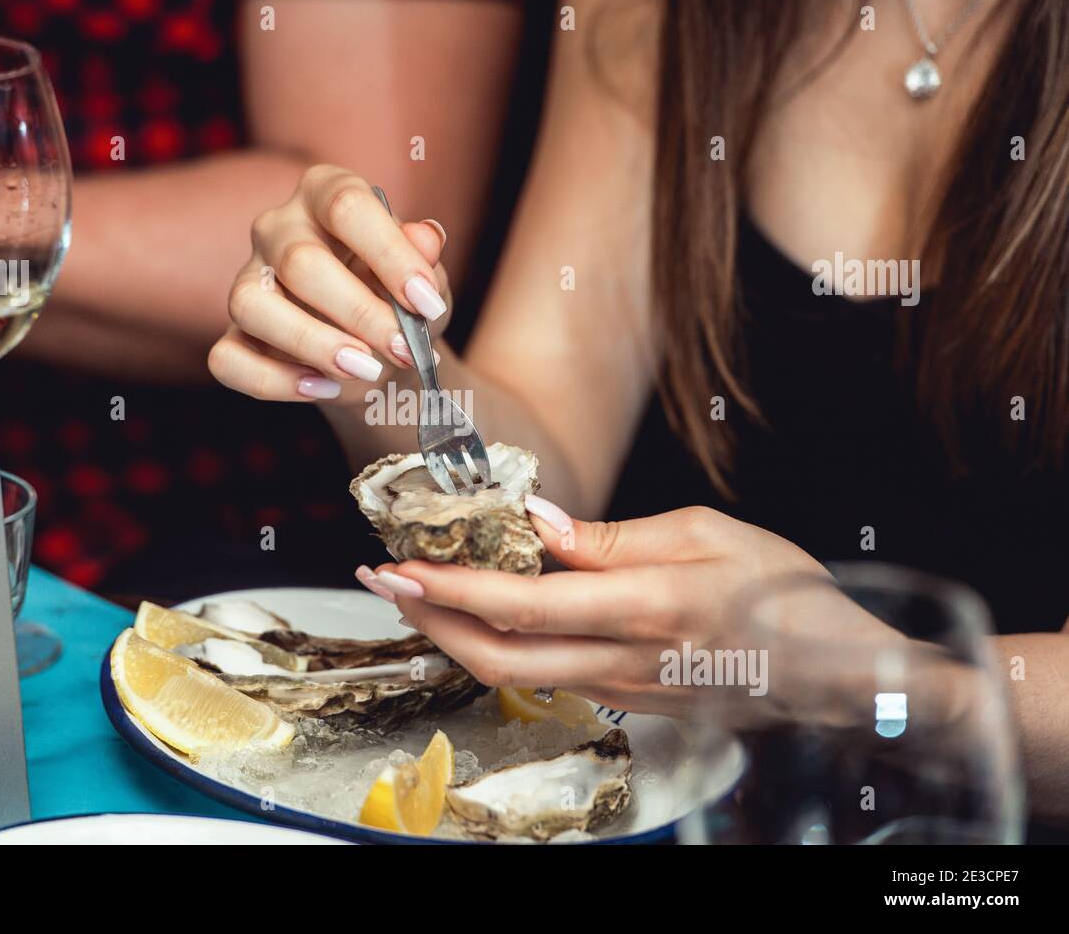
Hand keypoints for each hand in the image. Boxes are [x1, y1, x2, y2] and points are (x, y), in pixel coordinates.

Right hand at [208, 164, 449, 403]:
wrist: (381, 353)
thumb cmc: (400, 302)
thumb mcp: (427, 279)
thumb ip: (426, 260)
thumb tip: (426, 238)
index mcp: (324, 194)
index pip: (346, 205)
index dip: (389, 254)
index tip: (426, 301)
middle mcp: (277, 228)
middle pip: (299, 261)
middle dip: (358, 312)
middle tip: (402, 349)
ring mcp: (247, 280)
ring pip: (250, 305)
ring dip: (311, 344)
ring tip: (364, 370)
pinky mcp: (232, 335)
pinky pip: (228, 359)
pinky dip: (274, 381)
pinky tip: (323, 389)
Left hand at [355, 502, 861, 720]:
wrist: (836, 673)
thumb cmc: (782, 590)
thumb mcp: (705, 532)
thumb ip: (611, 536)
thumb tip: (536, 522)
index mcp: (641, 606)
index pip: (520, 604)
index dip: (450, 588)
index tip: (399, 566)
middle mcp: (620, 660)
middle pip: (495, 658)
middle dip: (427, 621)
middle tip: (385, 583)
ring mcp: (621, 689)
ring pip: (513, 675)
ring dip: (455, 635)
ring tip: (420, 593)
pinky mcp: (628, 700)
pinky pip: (546, 677)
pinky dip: (499, 646)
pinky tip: (485, 615)